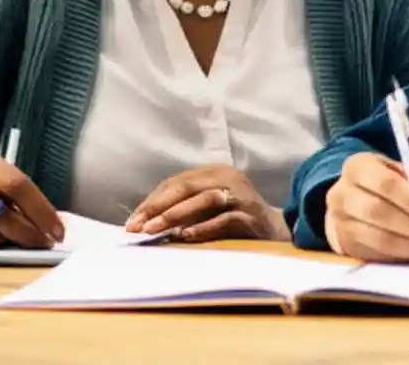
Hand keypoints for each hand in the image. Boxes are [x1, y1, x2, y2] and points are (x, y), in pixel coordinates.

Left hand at [125, 165, 289, 241]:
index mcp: (213, 171)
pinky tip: (185, 237)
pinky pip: (223, 220)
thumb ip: (184, 207)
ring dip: (175, 215)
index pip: (175, 182)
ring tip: (153, 230)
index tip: (133, 221)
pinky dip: (203, 228)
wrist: (275, 231)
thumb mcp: (208, 206)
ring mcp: (241, 195)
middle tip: (137, 226)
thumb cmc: (235, 218)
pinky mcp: (251, 215)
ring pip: (203, 199)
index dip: (152, 201)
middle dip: (158, 207)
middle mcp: (227, 177)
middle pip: (186, 186)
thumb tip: (145, 221)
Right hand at [323, 152, 408, 261]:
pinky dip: (398, 256)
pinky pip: (372, 254)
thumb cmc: (390, 186)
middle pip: (376, 211)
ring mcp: (338, 220)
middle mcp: (340, 192)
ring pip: (373, 237)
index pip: (385, 183)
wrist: (360, 201)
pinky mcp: (343, 244)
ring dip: (407, 245)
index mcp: (358, 166)